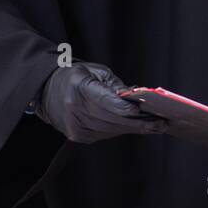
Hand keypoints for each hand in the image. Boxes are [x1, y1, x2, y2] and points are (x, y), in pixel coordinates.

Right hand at [32, 61, 166, 143]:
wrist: (45, 91)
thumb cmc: (75, 77)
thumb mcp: (95, 71)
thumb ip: (115, 84)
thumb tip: (136, 97)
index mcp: (79, 87)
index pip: (103, 100)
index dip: (121, 106)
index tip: (139, 109)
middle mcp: (75, 109)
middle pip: (113, 119)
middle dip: (140, 122)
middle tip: (162, 122)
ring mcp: (75, 125)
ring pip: (113, 129)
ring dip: (136, 128)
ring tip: (157, 125)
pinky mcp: (79, 136)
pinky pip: (107, 134)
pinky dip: (122, 129)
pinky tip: (137, 126)